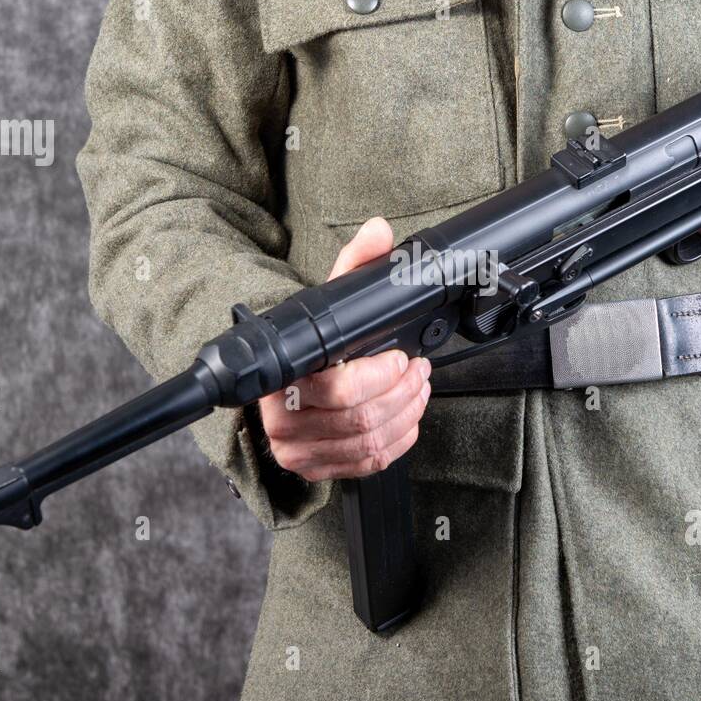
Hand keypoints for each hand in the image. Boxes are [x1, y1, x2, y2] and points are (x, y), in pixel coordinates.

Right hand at [259, 217, 431, 481]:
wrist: (286, 384)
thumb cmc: (311, 344)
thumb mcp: (329, 301)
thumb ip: (355, 264)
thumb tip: (378, 230)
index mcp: (282, 379)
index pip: (338, 390)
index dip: (380, 377)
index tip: (401, 358)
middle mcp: (282, 421)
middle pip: (361, 419)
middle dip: (403, 392)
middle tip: (418, 370)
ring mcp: (298, 451)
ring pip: (370, 443)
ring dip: (407, 412)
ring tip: (418, 387)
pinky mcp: (318, 469)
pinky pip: (370, 463)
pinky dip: (400, 437)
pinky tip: (408, 413)